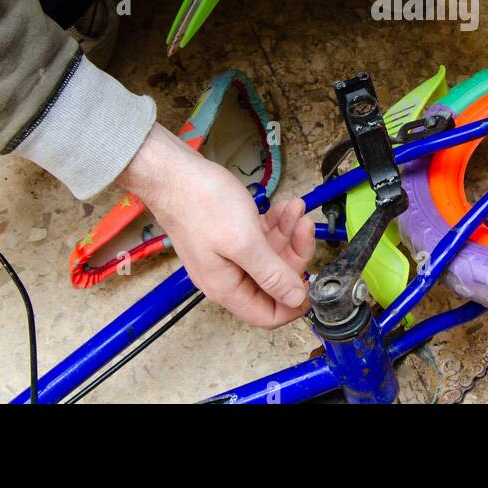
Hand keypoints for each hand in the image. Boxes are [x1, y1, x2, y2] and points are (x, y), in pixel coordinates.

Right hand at [117, 124, 315, 328]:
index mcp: (228, 288)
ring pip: (271, 255)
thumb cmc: (201, 204)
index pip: (268, 315)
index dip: (294, 302)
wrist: (173, 173)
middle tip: (305, 227)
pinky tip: (283, 206)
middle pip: (274, 281)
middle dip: (295, 254)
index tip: (314, 280)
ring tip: (296, 209)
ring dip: (289, 233)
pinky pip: (261, 238)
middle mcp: (228, 276)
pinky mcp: (231, 234)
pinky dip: (276, 223)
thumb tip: (296, 300)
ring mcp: (229, 255)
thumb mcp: (244, 242)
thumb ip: (271, 274)